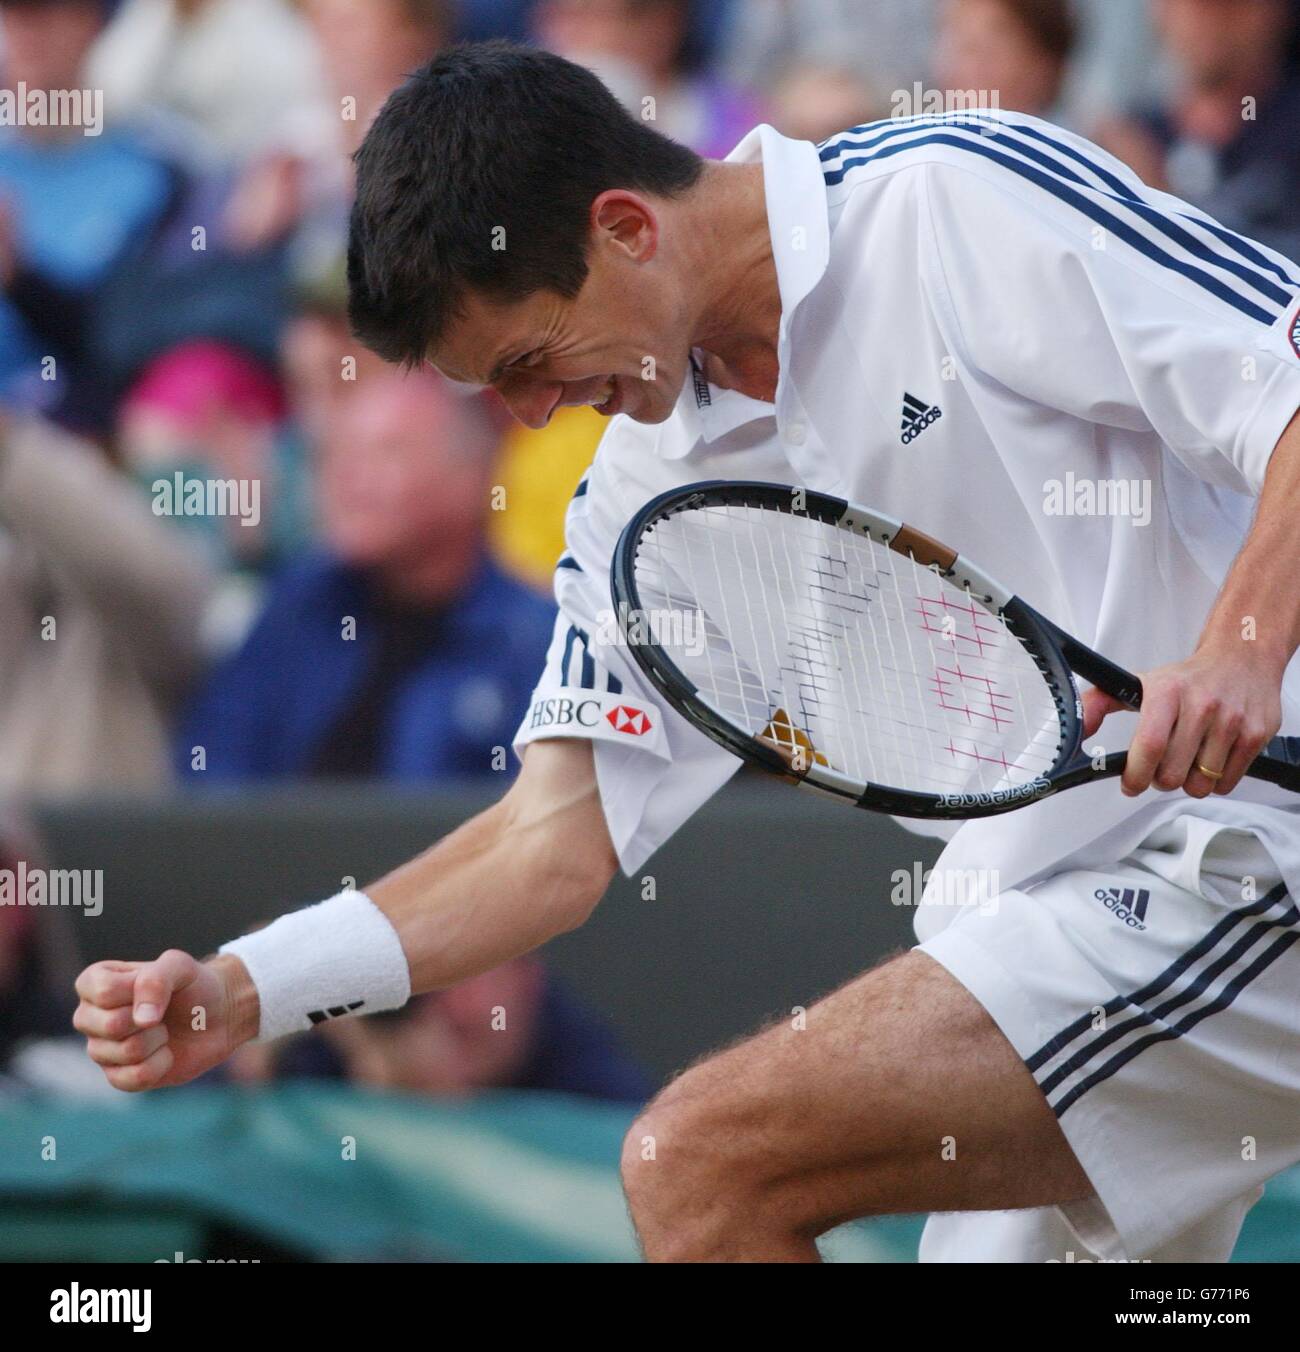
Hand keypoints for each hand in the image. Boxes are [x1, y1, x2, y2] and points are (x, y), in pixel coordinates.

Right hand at [73, 951, 258, 1091]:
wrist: (218, 1016)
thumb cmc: (193, 985)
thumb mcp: (180, 966)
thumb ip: (156, 980)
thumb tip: (141, 1021)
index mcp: (94, 981)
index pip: (104, 992)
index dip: (140, 992)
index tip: (159, 986)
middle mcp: (89, 1016)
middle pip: (110, 1026)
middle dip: (150, 1020)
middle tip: (162, 1013)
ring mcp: (100, 1048)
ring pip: (124, 1053)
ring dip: (158, 1041)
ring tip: (164, 1030)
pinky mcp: (117, 1076)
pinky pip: (132, 1079)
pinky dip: (160, 1065)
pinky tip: (165, 1053)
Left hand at [1082, 643, 1282, 798]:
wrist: (1242, 658)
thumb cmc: (1187, 678)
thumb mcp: (1138, 683)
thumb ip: (1099, 704)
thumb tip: (1078, 728)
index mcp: (1167, 692)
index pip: (1150, 745)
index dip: (1136, 775)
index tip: (1130, 783)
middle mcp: (1201, 705)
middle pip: (1172, 774)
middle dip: (1160, 779)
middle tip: (1161, 766)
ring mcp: (1232, 721)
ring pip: (1200, 784)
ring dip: (1188, 781)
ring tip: (1188, 758)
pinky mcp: (1257, 735)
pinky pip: (1227, 784)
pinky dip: (1215, 781)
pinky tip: (1211, 758)